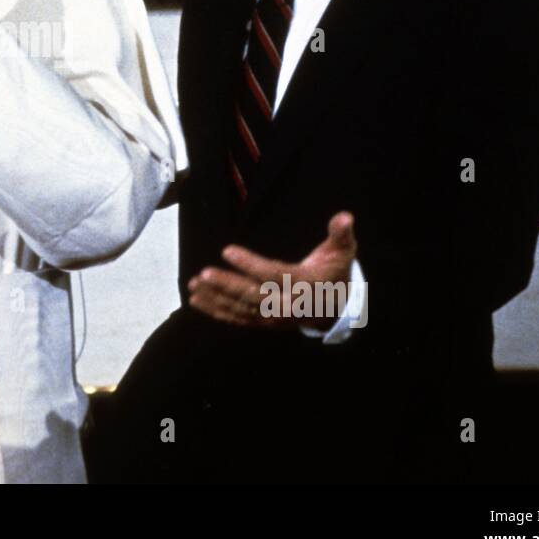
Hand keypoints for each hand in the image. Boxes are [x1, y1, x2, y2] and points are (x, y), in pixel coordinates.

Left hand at [188, 211, 357, 329]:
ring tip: (193, 285)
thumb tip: (345, 216)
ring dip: (216, 298)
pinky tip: (197, 300)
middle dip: (227, 285)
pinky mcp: (263, 322)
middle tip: (203, 273)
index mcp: (304, 285)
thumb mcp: (341, 252)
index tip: (227, 250)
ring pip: (241, 308)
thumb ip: (341, 234)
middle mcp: (287, 305)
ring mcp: (274, 317)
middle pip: (253, 296)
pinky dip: (217, 311)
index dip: (250, 264)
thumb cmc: (333, 272)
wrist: (334, 309)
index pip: (273, 275)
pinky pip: (238, 318)